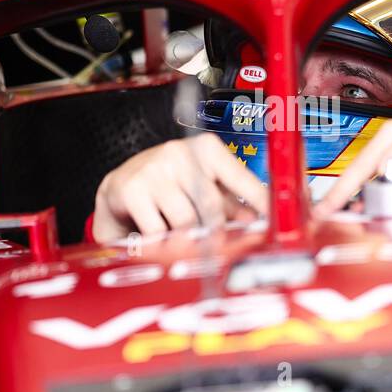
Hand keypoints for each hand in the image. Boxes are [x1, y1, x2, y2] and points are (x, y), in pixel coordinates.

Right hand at [92, 133, 269, 241]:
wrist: (119, 189)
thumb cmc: (167, 188)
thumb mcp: (201, 188)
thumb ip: (229, 203)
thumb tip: (257, 221)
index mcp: (205, 149)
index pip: (240, 177)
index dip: (258, 202)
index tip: (272, 221)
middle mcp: (180, 153)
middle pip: (212, 207)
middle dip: (213, 230)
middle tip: (209, 241)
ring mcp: (155, 169)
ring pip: (185, 221)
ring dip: (182, 236)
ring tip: (174, 233)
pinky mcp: (132, 189)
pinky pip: (157, 231)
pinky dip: (159, 242)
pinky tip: (155, 234)